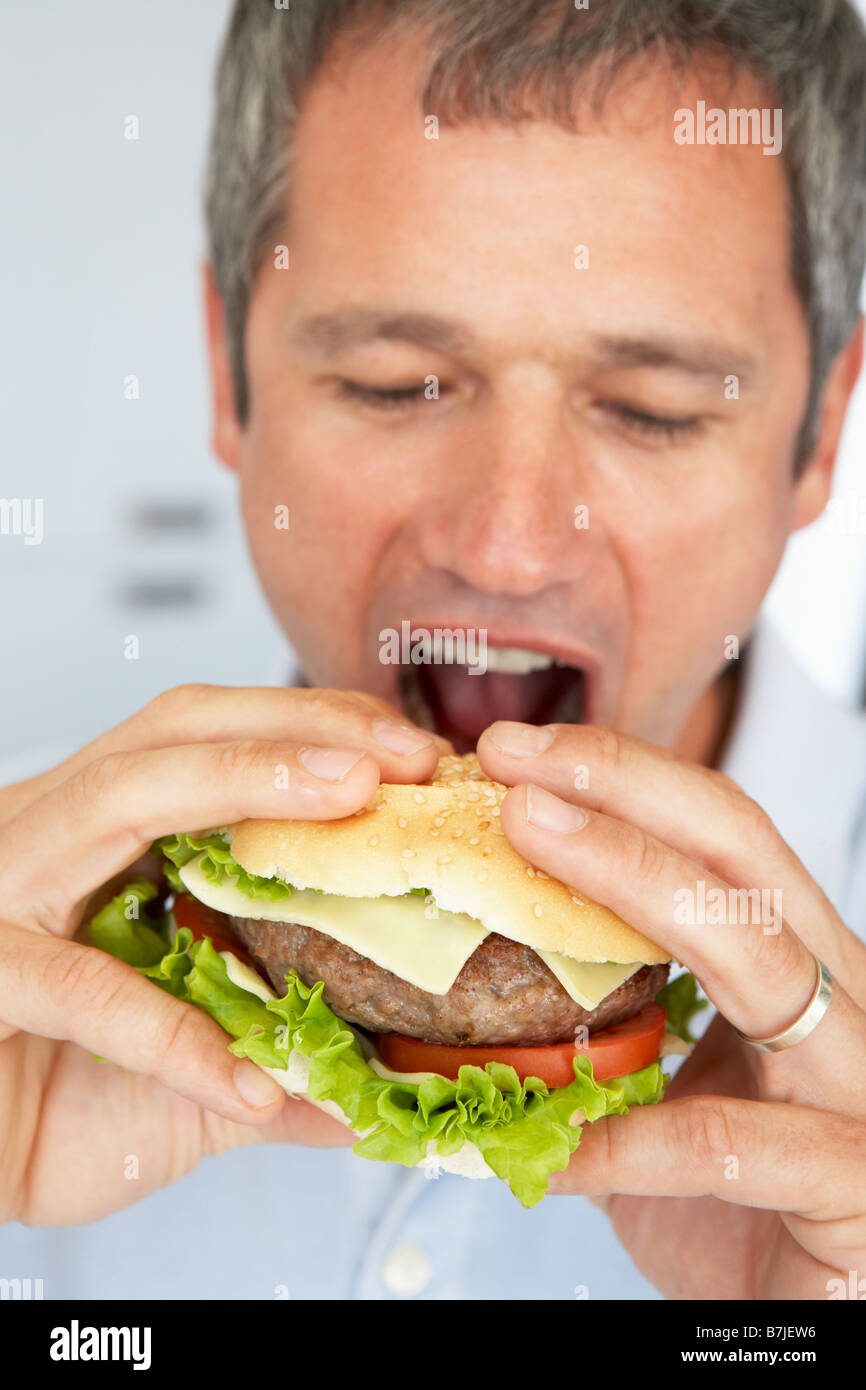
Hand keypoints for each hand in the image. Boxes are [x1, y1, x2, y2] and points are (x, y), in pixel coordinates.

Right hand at [0, 684, 446, 1226]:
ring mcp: (6, 890)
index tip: (413, 752)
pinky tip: (254, 1080)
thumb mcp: (187, 1078)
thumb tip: (385, 1075)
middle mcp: (50, 833)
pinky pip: (82, 988)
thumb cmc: (48, 1104)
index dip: (313, 727)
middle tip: (405, 753)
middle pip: (175, 729)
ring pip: (120, 795)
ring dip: (247, 781)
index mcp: (101, 836)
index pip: (210, 735)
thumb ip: (275, 1058)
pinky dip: (174, 1032)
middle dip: (299, 726)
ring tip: (355, 793)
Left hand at [478, 721, 865, 1300]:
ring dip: (639, 888)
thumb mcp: (656, 1089)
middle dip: (627, 791)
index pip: (720, 835)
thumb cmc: (728, 1206)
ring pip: (765, 960)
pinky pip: (741, 1147)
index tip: (512, 751)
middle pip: (745, 859)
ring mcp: (858, 1092)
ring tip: (528, 844)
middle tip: (512, 765)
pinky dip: (635, 1138)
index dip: (625, 778)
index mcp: (795, 967)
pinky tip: (554, 1143)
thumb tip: (453, 965)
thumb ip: (592, 1024)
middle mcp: (843, 1005)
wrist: (804, 1325)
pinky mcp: (856, 1191)